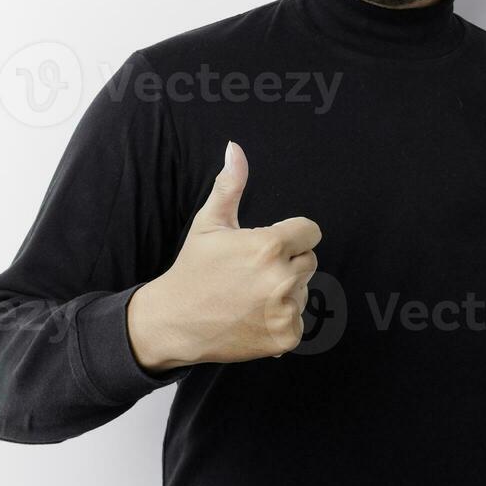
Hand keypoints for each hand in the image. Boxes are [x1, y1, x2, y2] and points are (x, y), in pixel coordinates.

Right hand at [126, 141, 320, 369]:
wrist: (174, 322)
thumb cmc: (193, 269)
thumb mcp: (209, 223)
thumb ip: (230, 185)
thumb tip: (235, 148)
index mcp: (269, 246)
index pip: (310, 232)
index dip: (290, 235)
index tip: (268, 245)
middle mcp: (282, 278)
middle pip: (310, 260)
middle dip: (288, 262)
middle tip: (252, 272)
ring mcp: (285, 310)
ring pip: (304, 289)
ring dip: (285, 291)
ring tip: (250, 295)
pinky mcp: (287, 336)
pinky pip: (299, 319)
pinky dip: (281, 319)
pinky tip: (253, 316)